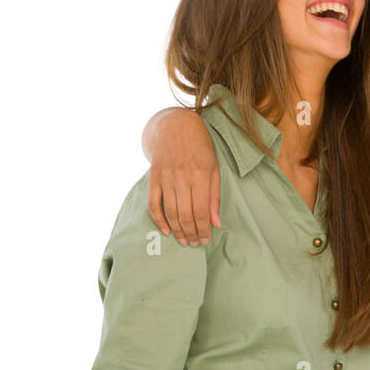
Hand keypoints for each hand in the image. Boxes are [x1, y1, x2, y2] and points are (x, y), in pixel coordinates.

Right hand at [147, 109, 220, 245]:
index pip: (201, 210)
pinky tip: (166, 230)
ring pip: (170, 211)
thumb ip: (214, 197)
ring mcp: (166, 176)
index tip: (205, 240)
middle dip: (190, 233)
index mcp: (201, 174)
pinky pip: (153, 203)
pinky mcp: (153, 176)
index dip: (203, 229)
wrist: (175, 126)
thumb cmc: (200, 148)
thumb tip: (215, 223)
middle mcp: (182, 176)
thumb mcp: (214, 169)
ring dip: (177, 230)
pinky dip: (158, 219)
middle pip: (185, 214)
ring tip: (183, 240)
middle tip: (194, 244)